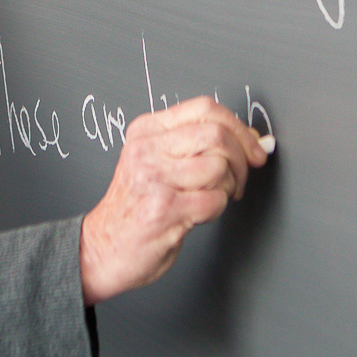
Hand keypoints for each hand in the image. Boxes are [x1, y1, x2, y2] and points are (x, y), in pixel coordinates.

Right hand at [79, 95, 269, 304]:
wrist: (103, 248)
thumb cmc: (136, 207)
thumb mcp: (157, 163)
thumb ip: (197, 146)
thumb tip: (252, 139)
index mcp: (146, 130)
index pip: (205, 108)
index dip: (239, 127)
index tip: (254, 148)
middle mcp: (147, 149)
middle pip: (216, 134)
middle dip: (241, 159)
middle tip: (239, 178)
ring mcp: (154, 178)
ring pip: (218, 166)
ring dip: (228, 186)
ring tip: (213, 196)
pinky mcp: (163, 209)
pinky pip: (214, 200)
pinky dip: (218, 208)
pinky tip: (201, 213)